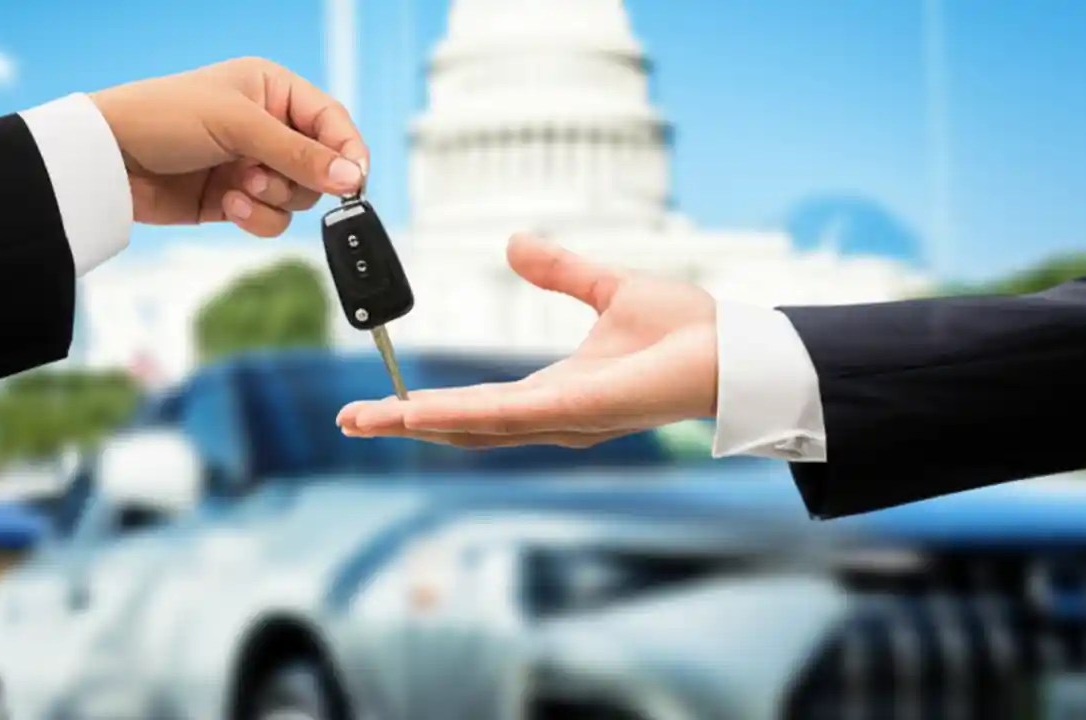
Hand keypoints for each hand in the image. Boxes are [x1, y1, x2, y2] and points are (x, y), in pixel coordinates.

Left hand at [90, 57, 367, 237]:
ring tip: (238, 187)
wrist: (107, 159)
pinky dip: (256, 219)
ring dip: (272, 199)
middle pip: (320, 168)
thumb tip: (351, 178)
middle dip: (296, 179)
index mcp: (273, 90)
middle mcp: (268, 127)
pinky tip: (228, 205)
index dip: (347, 152)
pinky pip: (273, 220)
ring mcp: (253, 166)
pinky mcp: (237, 201)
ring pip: (298, 199)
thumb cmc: (163, 118)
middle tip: (261, 175)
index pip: (332, 122)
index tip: (353, 182)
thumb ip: (299, 154)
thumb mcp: (238, 127)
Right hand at [336, 234, 719, 447]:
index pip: (476, 406)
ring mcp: (563, 418)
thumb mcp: (606, 287)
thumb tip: (514, 244)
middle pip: (462, 426)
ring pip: (474, 426)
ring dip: (416, 424)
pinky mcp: (579, 409)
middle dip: (404, 425)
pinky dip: (460, 415)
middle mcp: (551, 416)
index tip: (382, 403)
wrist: (736, 349)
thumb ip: (559, 271)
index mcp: (554, 391)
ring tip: (363, 421)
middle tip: (349, 422)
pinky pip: (508, 415)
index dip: (426, 407)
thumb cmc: (686, 330)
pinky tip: (419, 413)